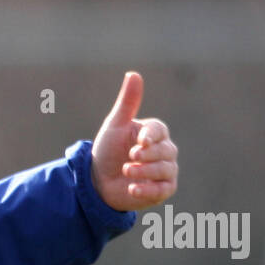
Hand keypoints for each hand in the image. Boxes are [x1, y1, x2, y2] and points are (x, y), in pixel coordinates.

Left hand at [91, 71, 178, 211]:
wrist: (98, 180)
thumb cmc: (108, 151)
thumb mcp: (115, 125)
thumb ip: (127, 103)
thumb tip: (133, 74)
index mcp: (154, 133)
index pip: (159, 130)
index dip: (151, 135)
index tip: (141, 141)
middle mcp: (164, 150)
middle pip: (165, 151)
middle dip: (147, 155)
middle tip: (130, 157)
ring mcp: (165, 170)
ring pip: (165, 170)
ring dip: (145, 171)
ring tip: (126, 171)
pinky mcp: (162, 190)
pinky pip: (163, 190)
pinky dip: (148, 190)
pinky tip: (132, 189)